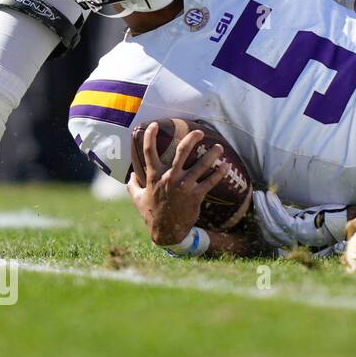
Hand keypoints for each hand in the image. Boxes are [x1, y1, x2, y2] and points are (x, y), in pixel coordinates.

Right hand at [126, 123, 226, 246]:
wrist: (166, 232)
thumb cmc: (151, 214)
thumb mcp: (137, 199)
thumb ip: (133, 185)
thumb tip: (130, 175)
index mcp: (154, 177)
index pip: (149, 152)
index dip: (150, 136)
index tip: (154, 125)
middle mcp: (170, 178)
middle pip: (182, 152)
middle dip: (192, 138)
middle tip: (200, 132)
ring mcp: (184, 186)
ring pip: (201, 164)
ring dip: (212, 154)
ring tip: (219, 148)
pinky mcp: (196, 195)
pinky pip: (211, 181)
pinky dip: (219, 173)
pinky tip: (225, 167)